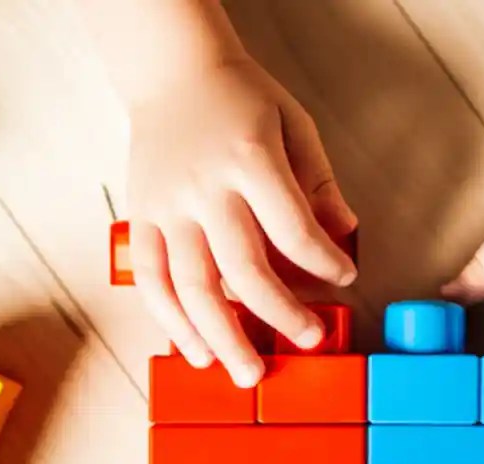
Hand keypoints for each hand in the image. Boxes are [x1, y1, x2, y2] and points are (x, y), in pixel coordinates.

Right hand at [125, 56, 357, 386]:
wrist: (171, 70)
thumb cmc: (239, 97)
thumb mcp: (294, 125)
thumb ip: (319, 183)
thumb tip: (343, 234)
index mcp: (250, 159)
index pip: (293, 229)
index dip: (323, 262)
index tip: (343, 278)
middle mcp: (204, 187)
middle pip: (243, 269)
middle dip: (280, 314)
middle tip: (307, 341)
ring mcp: (166, 206)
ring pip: (192, 286)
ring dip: (221, 336)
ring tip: (247, 372)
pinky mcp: (140, 217)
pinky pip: (151, 279)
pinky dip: (172, 319)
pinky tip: (196, 348)